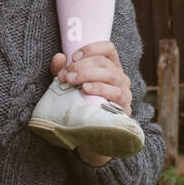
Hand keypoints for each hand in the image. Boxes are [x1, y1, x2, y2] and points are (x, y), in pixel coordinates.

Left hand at [48, 41, 132, 166]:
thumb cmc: (81, 105)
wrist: (90, 136)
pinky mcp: (124, 107)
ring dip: (88, 75)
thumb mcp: (70, 85)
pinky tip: (86, 89)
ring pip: (110, 75)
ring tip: (72, 80)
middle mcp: (120, 77)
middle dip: (82, 66)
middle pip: (104, 62)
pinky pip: (116, 93)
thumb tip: (59, 57)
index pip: (108, 48)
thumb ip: (63, 70)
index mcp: (110, 66)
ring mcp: (124, 92)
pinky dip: (100, 88)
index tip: (73, 56)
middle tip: (66, 75)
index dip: (91, 49)